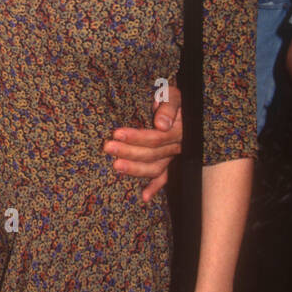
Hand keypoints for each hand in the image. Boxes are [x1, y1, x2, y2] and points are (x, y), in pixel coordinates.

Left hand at [104, 82, 182, 202]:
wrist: (184, 106)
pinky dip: (155, 188)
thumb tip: (161, 124)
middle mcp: (177, 146)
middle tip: (108, 147)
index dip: (136, 137)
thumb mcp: (173, 94)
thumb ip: (168, 105)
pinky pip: (165, 178)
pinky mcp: (171, 163)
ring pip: (156, 168)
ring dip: (136, 170)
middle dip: (128, 151)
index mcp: (179, 130)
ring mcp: (174, 157)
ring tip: (116, 166)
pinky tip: (144, 197)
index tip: (116, 133)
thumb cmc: (174, 98)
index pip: (156, 137)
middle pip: (152, 154)